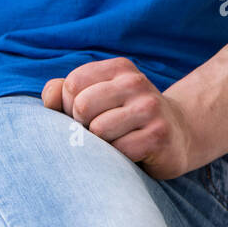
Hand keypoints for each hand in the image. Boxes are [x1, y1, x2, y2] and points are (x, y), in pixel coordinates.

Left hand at [41, 56, 199, 179]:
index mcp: (118, 68)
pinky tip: (130, 153)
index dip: (69, 106)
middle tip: (99, 133)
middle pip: (82, 106)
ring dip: (100, 144)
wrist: (178, 135)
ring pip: (98, 129)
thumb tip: (49, 98)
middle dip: (82, 126)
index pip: (72, 84)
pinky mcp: (159, 134)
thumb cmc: (125, 118)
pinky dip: (117, 158)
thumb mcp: (98, 97)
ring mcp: (149, 107)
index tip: (86, 116)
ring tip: (115, 142)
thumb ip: (64, 93)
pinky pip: (119, 150)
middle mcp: (135, 82)